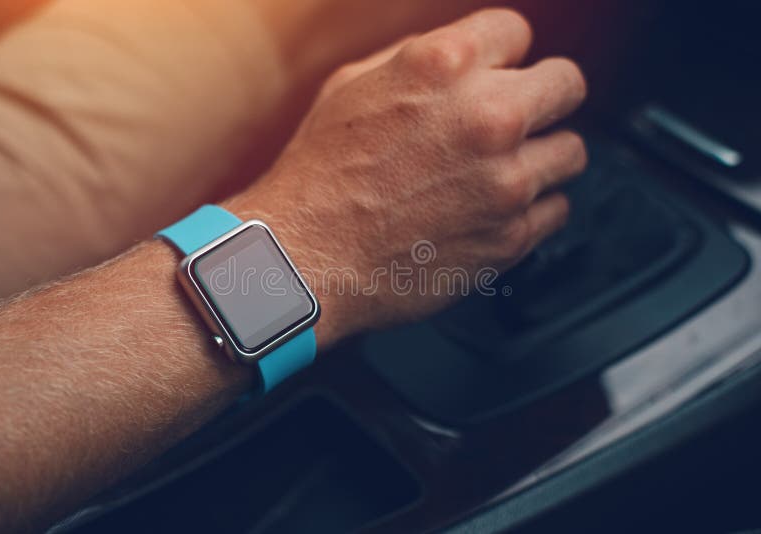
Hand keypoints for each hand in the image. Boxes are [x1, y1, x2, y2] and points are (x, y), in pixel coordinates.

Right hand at [225, 8, 587, 348]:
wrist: (306, 258)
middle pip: (567, 84)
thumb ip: (418, 60)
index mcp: (445, 66)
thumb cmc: (318, 177)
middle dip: (544, 98)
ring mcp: (505, 180)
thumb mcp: (350, 87)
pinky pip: (556, 209)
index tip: (497, 76)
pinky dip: (532, 210)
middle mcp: (487, 117)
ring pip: (571, 151)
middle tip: (519, 121)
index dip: (502, 56)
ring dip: (540, 158)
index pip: (517, 33)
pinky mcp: (511, 236)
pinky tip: (492, 212)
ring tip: (499, 174)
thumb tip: (463, 58)